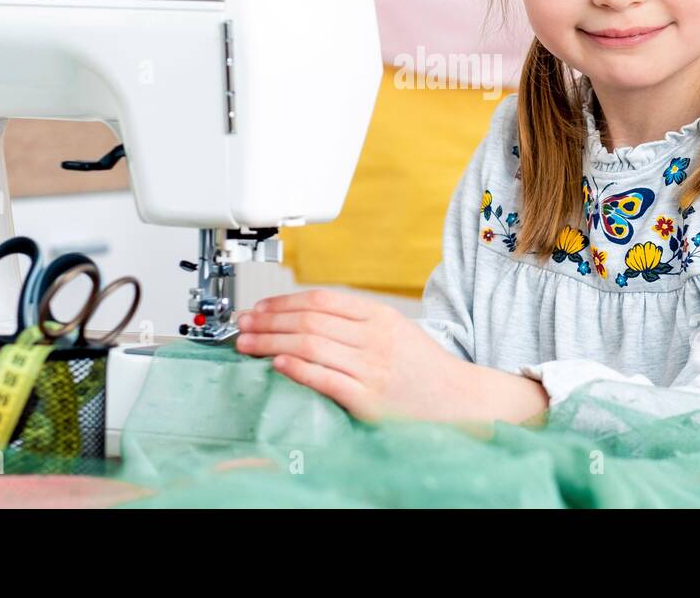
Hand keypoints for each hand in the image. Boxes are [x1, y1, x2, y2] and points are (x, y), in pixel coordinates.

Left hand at [233, 288, 479, 422]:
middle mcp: (374, 338)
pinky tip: (277, 365)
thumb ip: (356, 321)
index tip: (259, 308)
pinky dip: (297, 369)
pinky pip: (325, 378)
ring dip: (271, 343)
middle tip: (243, 324)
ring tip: (248, 344)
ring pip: (310, 346)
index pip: (321, 300)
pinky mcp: (368, 398)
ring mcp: (371, 368)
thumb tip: (305, 316)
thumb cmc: (423, 366)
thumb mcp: (395, 329)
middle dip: (268, 321)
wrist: (457, 399)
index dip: (283, 302)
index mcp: (379, 316)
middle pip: (309, 320)